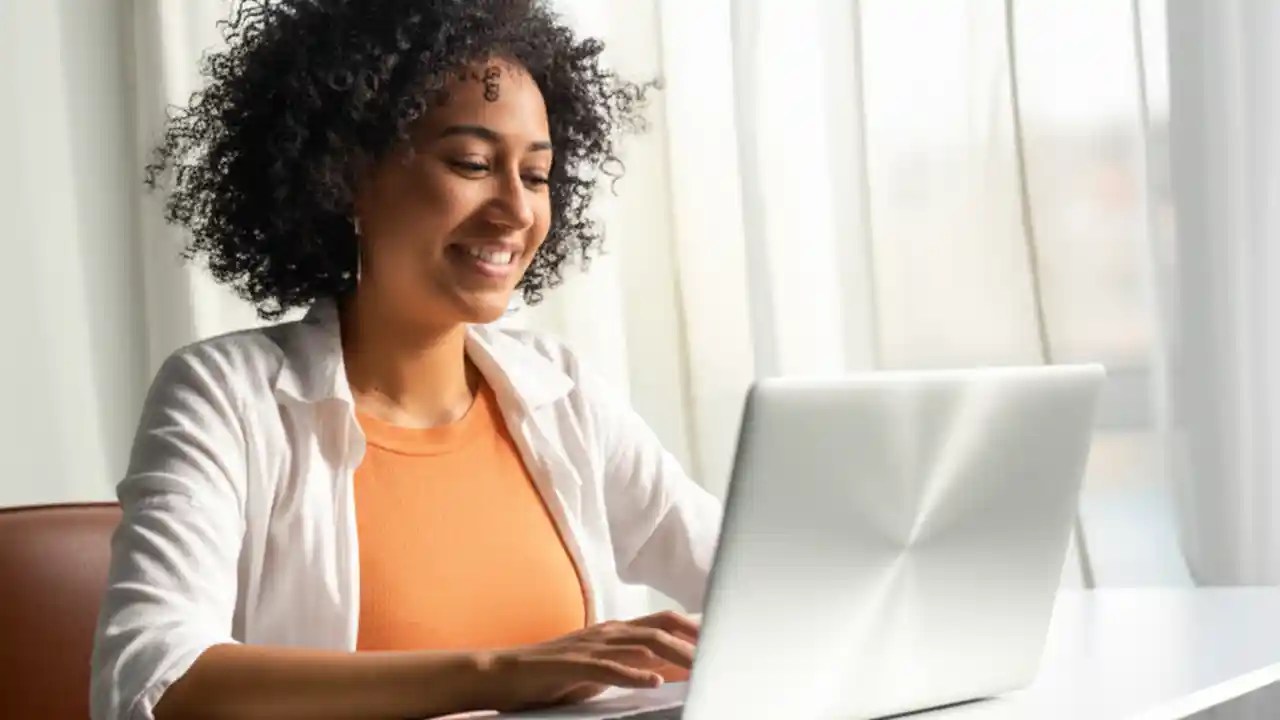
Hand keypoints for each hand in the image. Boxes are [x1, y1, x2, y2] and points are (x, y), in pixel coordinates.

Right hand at [480, 611, 699, 710]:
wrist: (505, 673)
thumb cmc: (556, 674)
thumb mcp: (602, 667)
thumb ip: (634, 663)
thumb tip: (671, 668)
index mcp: (617, 631)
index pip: (665, 620)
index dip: (695, 625)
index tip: (724, 634)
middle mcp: (609, 632)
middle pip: (662, 626)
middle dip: (694, 639)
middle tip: (721, 652)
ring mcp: (591, 646)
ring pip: (642, 644)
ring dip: (674, 655)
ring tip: (700, 667)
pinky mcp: (574, 665)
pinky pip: (609, 668)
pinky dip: (634, 675)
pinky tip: (654, 682)